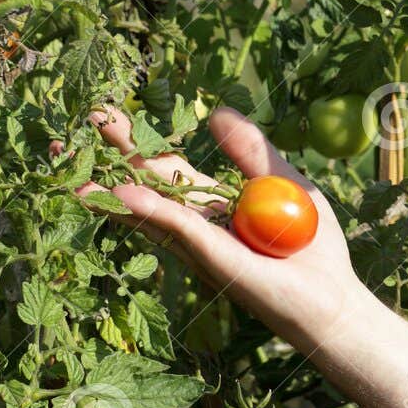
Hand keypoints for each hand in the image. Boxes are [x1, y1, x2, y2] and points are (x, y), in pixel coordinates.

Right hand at [51, 105, 362, 347]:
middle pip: (148, 184)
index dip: (137, 142)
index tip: (104, 112)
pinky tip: (121, 194)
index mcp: (214, 204)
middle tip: (82, 120)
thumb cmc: (313, 243)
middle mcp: (199, 224)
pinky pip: (178, 229)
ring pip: (150, 212)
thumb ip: (253, 150)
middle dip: (115, 155)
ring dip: (112, 192)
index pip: (167, 167)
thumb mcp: (287, 180)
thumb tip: (216, 114)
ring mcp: (202, 244)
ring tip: (74, 175)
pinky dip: (150, 211)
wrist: (333, 296)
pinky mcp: (215, 260)